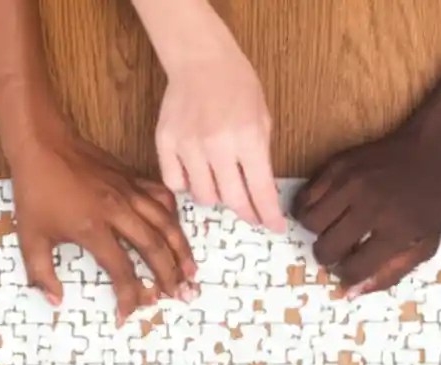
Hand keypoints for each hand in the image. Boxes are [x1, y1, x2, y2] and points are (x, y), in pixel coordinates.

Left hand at [10, 133, 195, 325]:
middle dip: (168, 276)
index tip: (127, 314)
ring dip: (181, 250)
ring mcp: (128, 192)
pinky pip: (162, 197)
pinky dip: (173, 215)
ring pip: (165, 223)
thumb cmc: (35, 192)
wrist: (42, 144)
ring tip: (191, 271)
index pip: (121, 270)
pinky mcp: (132, 178)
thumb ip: (41, 273)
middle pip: (153, 248)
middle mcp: (117, 211)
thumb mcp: (29, 237)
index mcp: (92, 228)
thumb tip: (56, 302)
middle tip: (179, 296)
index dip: (128, 296)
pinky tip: (176, 231)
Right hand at [156, 56, 283, 231]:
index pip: (260, 190)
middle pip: (232, 199)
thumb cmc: (238, 87)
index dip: (269, 215)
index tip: (275, 227)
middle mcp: (217, 145)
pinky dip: (186, 184)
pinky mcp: (165, 142)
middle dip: (246, 212)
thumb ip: (261, 157)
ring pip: (203, 195)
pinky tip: (195, 173)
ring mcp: (187, 145)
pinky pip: (174, 182)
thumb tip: (260, 194)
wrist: (201, 60)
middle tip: (251, 213)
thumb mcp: (263, 119)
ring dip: (216, 195)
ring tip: (221, 182)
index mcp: (248, 137)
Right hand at [292, 126, 440, 298]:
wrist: (430, 150)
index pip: (353, 268)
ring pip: (308, 223)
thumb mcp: (424, 244)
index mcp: (395, 231)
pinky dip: (306, 209)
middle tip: (339, 249)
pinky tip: (321, 210)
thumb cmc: (429, 203)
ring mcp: (351, 183)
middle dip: (328, 257)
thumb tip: (350, 293)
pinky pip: (303, 197)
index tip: (349, 269)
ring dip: (317, 232)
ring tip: (331, 228)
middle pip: (326, 249)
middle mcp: (371, 207)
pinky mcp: (337, 166)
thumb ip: (391, 273)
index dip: (346, 276)